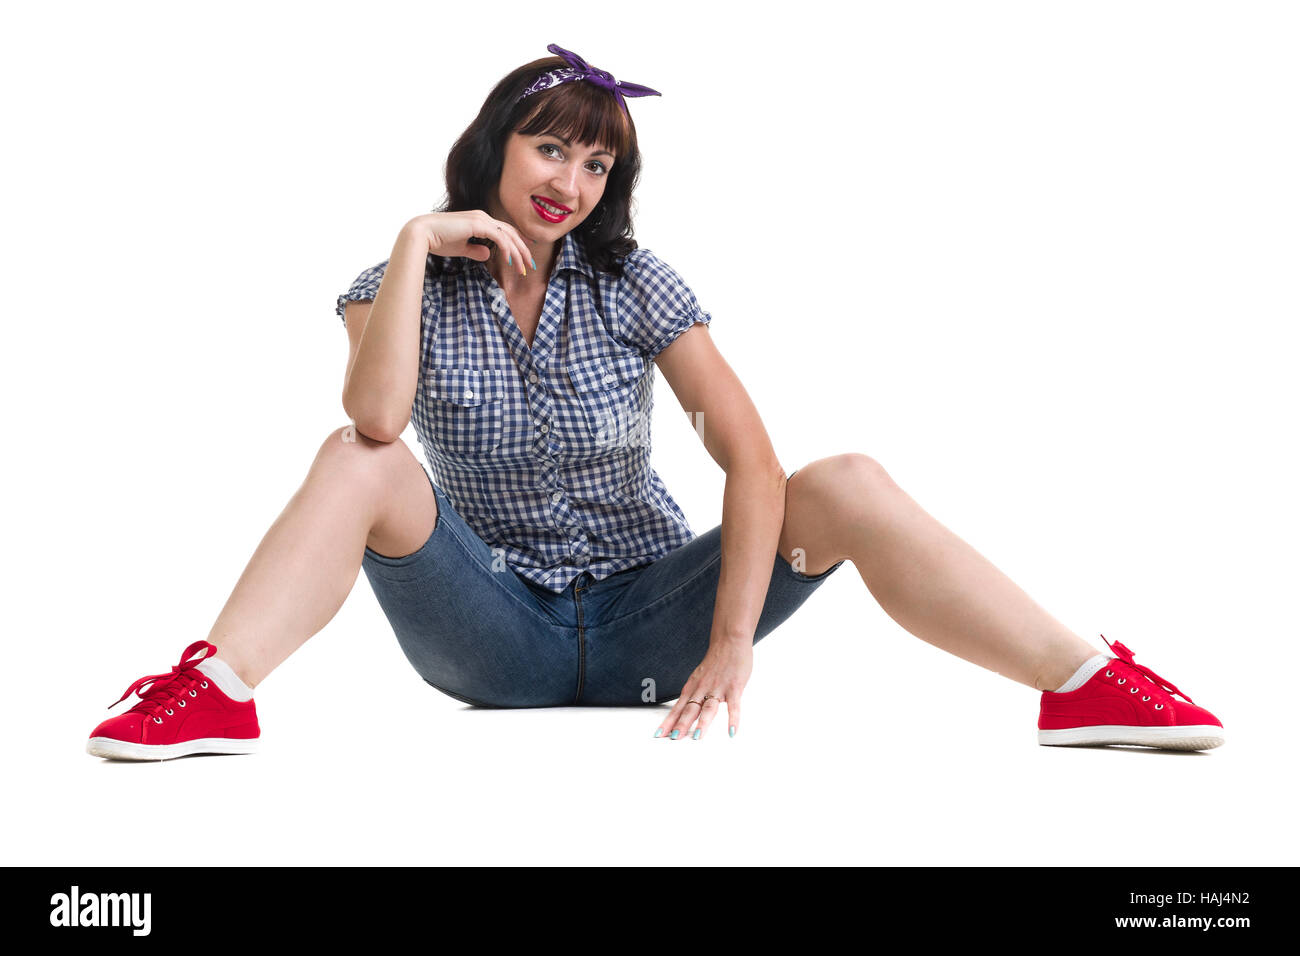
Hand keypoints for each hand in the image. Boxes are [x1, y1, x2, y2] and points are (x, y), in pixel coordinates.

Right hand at [402, 211, 532, 276]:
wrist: (422, 234)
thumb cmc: (438, 240)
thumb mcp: (461, 248)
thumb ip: (475, 250)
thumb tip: (487, 255)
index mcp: (480, 220)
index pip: (505, 230)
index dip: (518, 242)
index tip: (526, 255)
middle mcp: (483, 217)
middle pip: (511, 233)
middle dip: (523, 250)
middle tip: (530, 265)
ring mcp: (481, 219)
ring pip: (508, 235)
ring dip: (518, 253)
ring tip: (523, 269)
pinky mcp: (478, 224)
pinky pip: (499, 237)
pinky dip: (507, 249)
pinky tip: (510, 262)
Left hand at [654, 640, 752, 740]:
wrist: (729, 641)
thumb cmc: (715, 661)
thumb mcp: (699, 677)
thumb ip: (695, 694)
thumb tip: (690, 711)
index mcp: (692, 687)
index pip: (677, 708)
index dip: (668, 721)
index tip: (659, 734)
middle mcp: (702, 689)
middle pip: (690, 709)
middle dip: (681, 724)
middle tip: (674, 738)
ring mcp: (718, 688)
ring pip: (709, 708)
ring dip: (703, 722)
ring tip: (697, 737)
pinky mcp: (734, 687)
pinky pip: (734, 706)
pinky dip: (733, 720)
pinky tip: (731, 732)